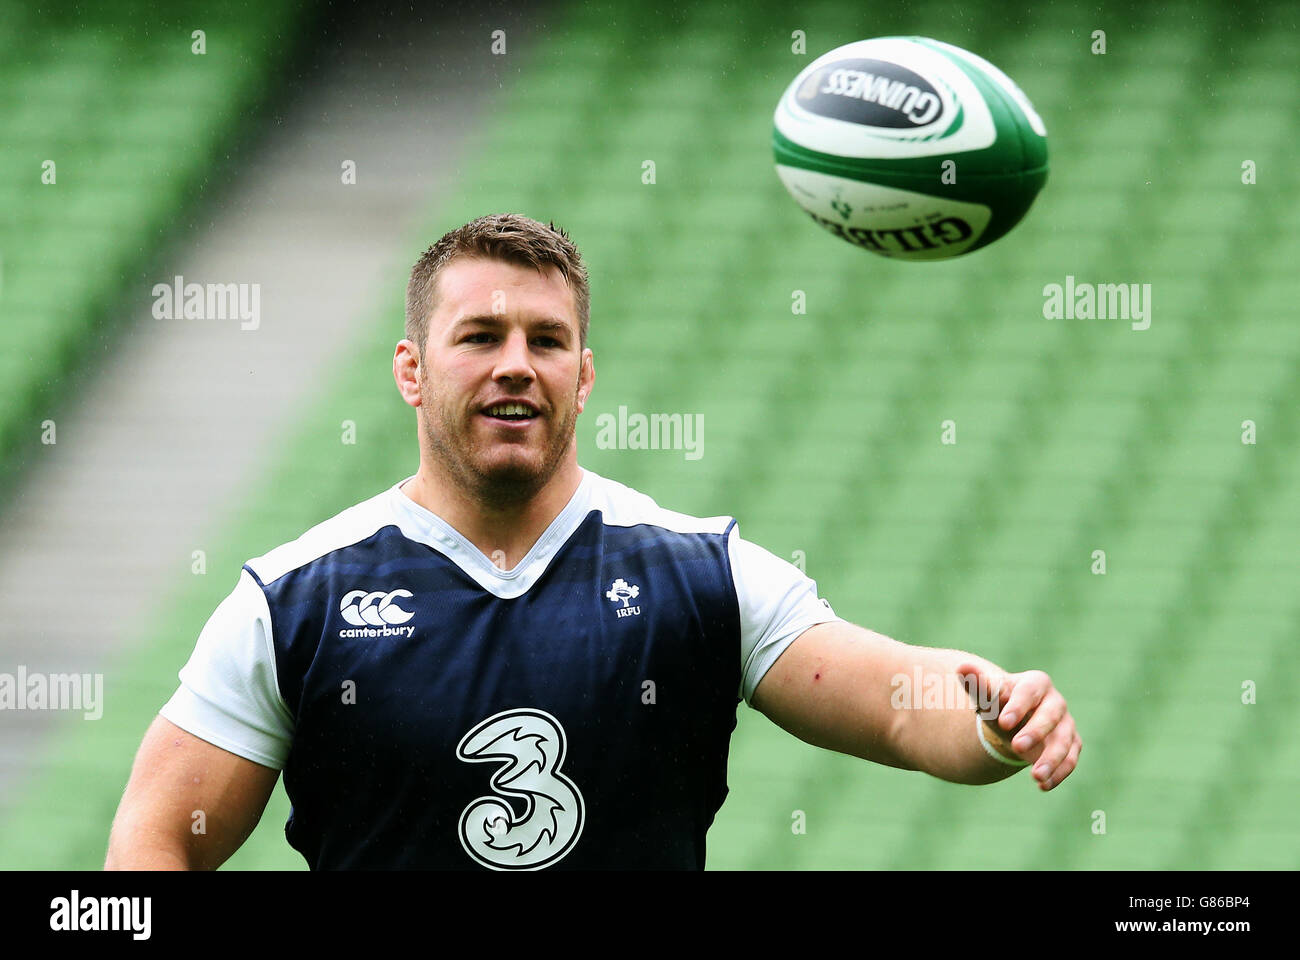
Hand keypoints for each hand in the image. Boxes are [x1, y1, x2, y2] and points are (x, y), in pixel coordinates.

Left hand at [957, 661, 1081, 790]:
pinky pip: (1070, 759)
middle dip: (1035, 732)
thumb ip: (976, 683)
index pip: (1028, 692)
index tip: (1003, 722)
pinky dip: (1058, 773)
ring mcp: (1066, 724)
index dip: (1017, 706)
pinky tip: (1043, 785)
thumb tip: (962, 668)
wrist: (1011, 723)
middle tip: (1017, 747)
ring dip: (1051, 759)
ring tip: (1035, 776)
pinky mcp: (1071, 745)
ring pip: (1064, 741)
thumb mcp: (986, 696)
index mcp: (1035, 683)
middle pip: (1051, 715)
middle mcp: (1055, 702)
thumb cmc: (997, 705)